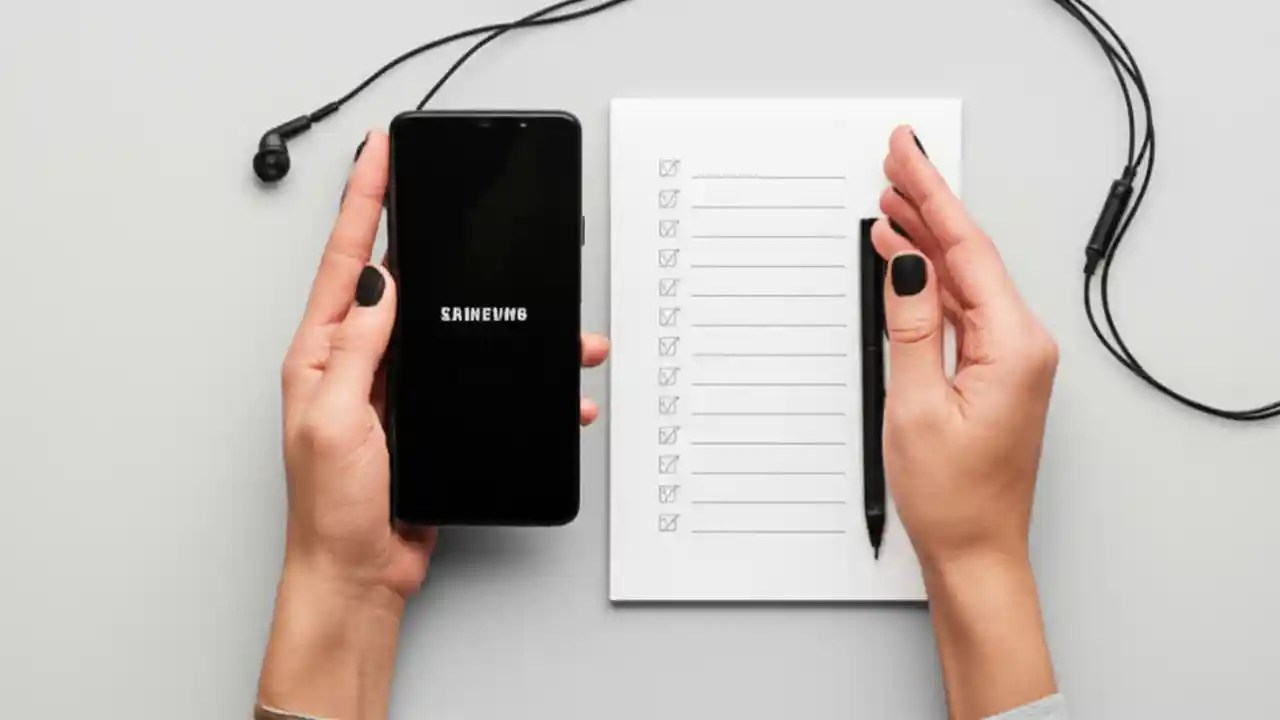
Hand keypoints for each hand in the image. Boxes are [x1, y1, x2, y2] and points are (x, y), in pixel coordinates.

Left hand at [257, 129, 609, 718]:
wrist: (362, 571)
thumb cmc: (332, 509)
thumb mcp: (334, 421)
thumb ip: (355, 349)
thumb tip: (378, 283)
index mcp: (321, 354)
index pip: (345, 258)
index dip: (363, 200)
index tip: (378, 152)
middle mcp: (356, 361)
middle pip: (397, 277)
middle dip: (429, 234)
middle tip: (451, 193)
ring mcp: (393, 385)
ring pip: (446, 323)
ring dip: (491, 309)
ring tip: (542, 312)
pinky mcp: (425, 411)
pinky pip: (467, 369)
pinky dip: (504, 365)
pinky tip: (535, 372)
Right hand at [871, 125, 1058, 718]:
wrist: (975, 552)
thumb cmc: (952, 496)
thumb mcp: (917, 404)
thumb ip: (912, 326)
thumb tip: (905, 263)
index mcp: (1014, 345)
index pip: (966, 250)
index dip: (931, 196)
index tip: (906, 156)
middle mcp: (1023, 344)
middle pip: (970, 255)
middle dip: (929, 205)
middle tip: (895, 160)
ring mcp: (1011, 357)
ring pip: (964, 278)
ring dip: (927, 240)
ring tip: (891, 199)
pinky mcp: (995, 371)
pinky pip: (961, 308)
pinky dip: (931, 279)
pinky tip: (908, 260)